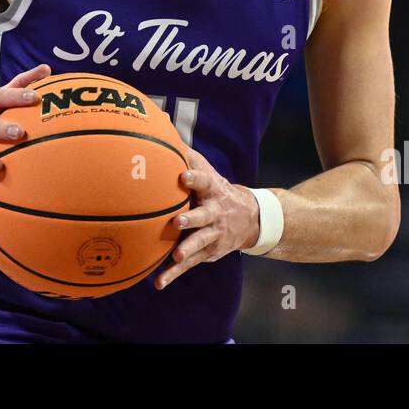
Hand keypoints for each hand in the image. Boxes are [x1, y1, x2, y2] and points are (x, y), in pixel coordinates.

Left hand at [155, 145, 259, 289]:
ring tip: (175, 255)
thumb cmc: (215, 188)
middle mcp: (215, 213)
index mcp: (213, 190)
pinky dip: (173, 274)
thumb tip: (162, 124)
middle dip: (191, 219)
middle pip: (203, 216)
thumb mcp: (207, 169)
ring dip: (187, 249)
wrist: (249, 218)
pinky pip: (188, 264)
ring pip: (199, 243)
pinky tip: (158, 283)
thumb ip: (185, 153)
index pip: (205, 181)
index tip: (183, 174)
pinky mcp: (207, 252)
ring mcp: (212, 235)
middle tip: (177, 221)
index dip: (195, 177)